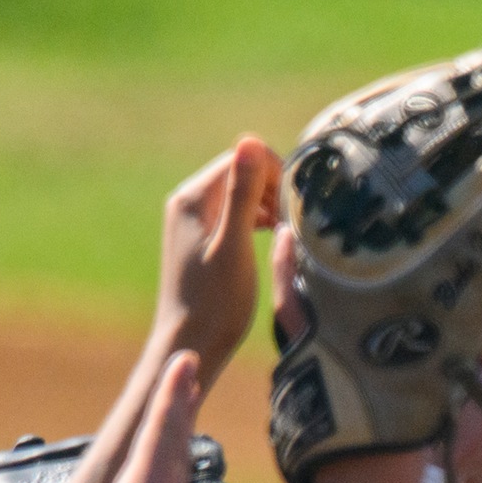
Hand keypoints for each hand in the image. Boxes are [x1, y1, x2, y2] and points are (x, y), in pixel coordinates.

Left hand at [153, 138, 280, 387]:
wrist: (191, 342)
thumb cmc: (216, 302)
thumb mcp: (235, 245)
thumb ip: (242, 193)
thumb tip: (250, 140)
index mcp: (192, 199)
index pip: (241, 159)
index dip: (274, 176)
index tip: (294, 210)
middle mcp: (187, 202)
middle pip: (240, 172)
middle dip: (272, 189)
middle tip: (293, 225)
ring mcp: (193, 220)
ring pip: (240, 192)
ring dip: (267, 205)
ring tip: (283, 233)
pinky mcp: (202, 237)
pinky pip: (235, 212)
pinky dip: (257, 218)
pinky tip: (270, 238)